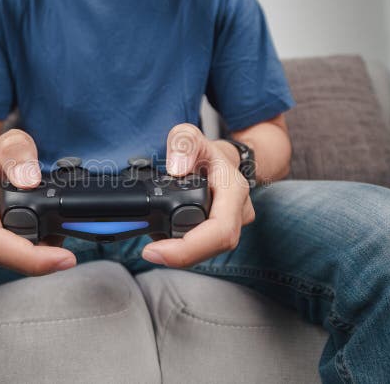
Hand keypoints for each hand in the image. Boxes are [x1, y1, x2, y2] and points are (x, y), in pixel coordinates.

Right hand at [0, 129, 76, 275]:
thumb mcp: (12, 141)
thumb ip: (18, 152)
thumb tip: (28, 180)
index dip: (28, 257)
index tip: (63, 258)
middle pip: (2, 256)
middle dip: (38, 261)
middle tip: (68, 254)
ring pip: (8, 260)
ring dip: (38, 256)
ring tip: (60, 236)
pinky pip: (12, 256)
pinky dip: (35, 252)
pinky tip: (51, 239)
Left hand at [142, 124, 255, 266]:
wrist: (221, 161)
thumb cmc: (206, 151)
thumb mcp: (189, 136)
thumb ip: (183, 144)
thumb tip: (177, 167)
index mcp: (234, 190)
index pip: (220, 231)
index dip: (189, 248)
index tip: (156, 250)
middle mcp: (239, 212)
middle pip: (212, 247)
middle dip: (179, 254)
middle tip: (150, 251)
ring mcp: (234, 225)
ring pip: (208, 252)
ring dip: (180, 253)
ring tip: (156, 244)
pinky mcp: (222, 234)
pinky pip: (204, 248)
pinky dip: (183, 249)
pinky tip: (166, 243)